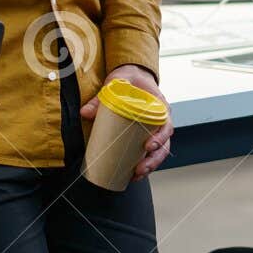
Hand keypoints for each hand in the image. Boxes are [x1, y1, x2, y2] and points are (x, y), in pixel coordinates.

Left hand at [81, 65, 172, 180]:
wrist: (133, 76)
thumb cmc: (129, 79)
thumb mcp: (117, 83)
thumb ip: (101, 97)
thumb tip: (84, 113)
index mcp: (160, 107)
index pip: (167, 125)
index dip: (161, 138)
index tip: (149, 146)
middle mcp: (161, 121)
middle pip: (164, 144)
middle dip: (153, 160)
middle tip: (140, 168)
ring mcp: (154, 130)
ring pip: (158, 152)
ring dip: (149, 166)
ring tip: (136, 175)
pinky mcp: (145, 135)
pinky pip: (148, 152)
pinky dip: (143, 163)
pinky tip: (133, 175)